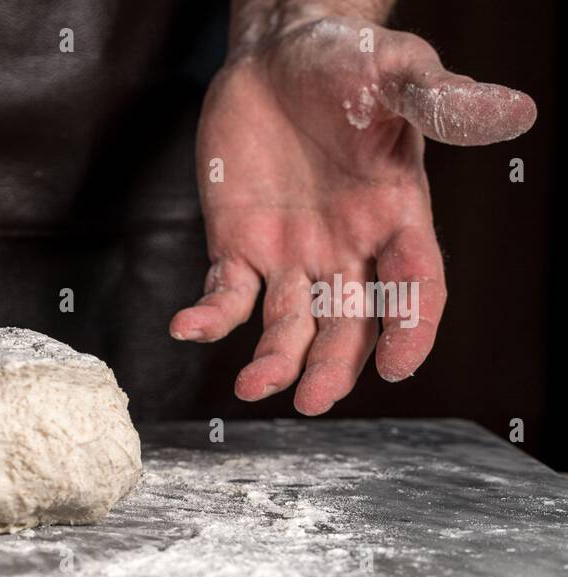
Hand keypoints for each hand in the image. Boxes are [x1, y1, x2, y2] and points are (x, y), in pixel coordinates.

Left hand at [170, 15, 535, 414]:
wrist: (276, 54)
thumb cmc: (346, 64)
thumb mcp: (397, 73)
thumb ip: (440, 101)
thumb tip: (511, 110)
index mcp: (395, 215)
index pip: (415, 286)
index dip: (410, 328)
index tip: (396, 367)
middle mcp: (346, 247)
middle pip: (349, 323)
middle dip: (333, 365)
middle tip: (311, 401)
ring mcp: (292, 253)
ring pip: (290, 325)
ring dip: (274, 360)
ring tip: (252, 387)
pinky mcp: (239, 246)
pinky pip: (226, 294)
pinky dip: (208, 316)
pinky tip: (187, 328)